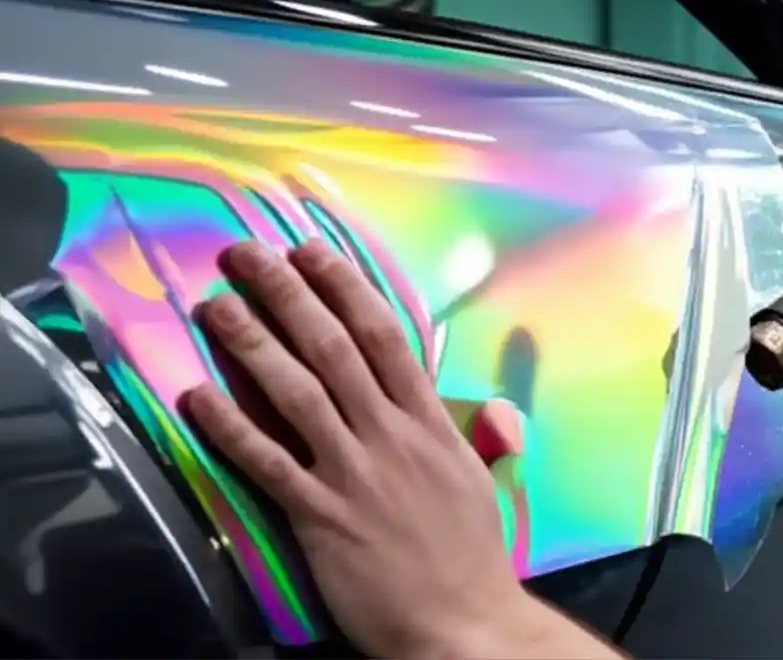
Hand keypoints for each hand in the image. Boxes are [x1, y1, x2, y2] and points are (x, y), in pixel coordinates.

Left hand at [181, 238, 593, 658]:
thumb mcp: (478, 481)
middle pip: (334, 348)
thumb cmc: (470, 555)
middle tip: (248, 254)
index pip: (385, 337)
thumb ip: (475, 434)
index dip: (346, 288)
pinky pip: (269, 463)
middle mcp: (390, 435)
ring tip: (217, 304)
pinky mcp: (321, 516)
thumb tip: (493, 408)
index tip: (313, 251)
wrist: (463, 624)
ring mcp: (354, 473)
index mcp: (431, 422)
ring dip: (253, 344)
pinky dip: (231, 427)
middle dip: (289, 293)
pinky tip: (197, 396)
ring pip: (298, 393)